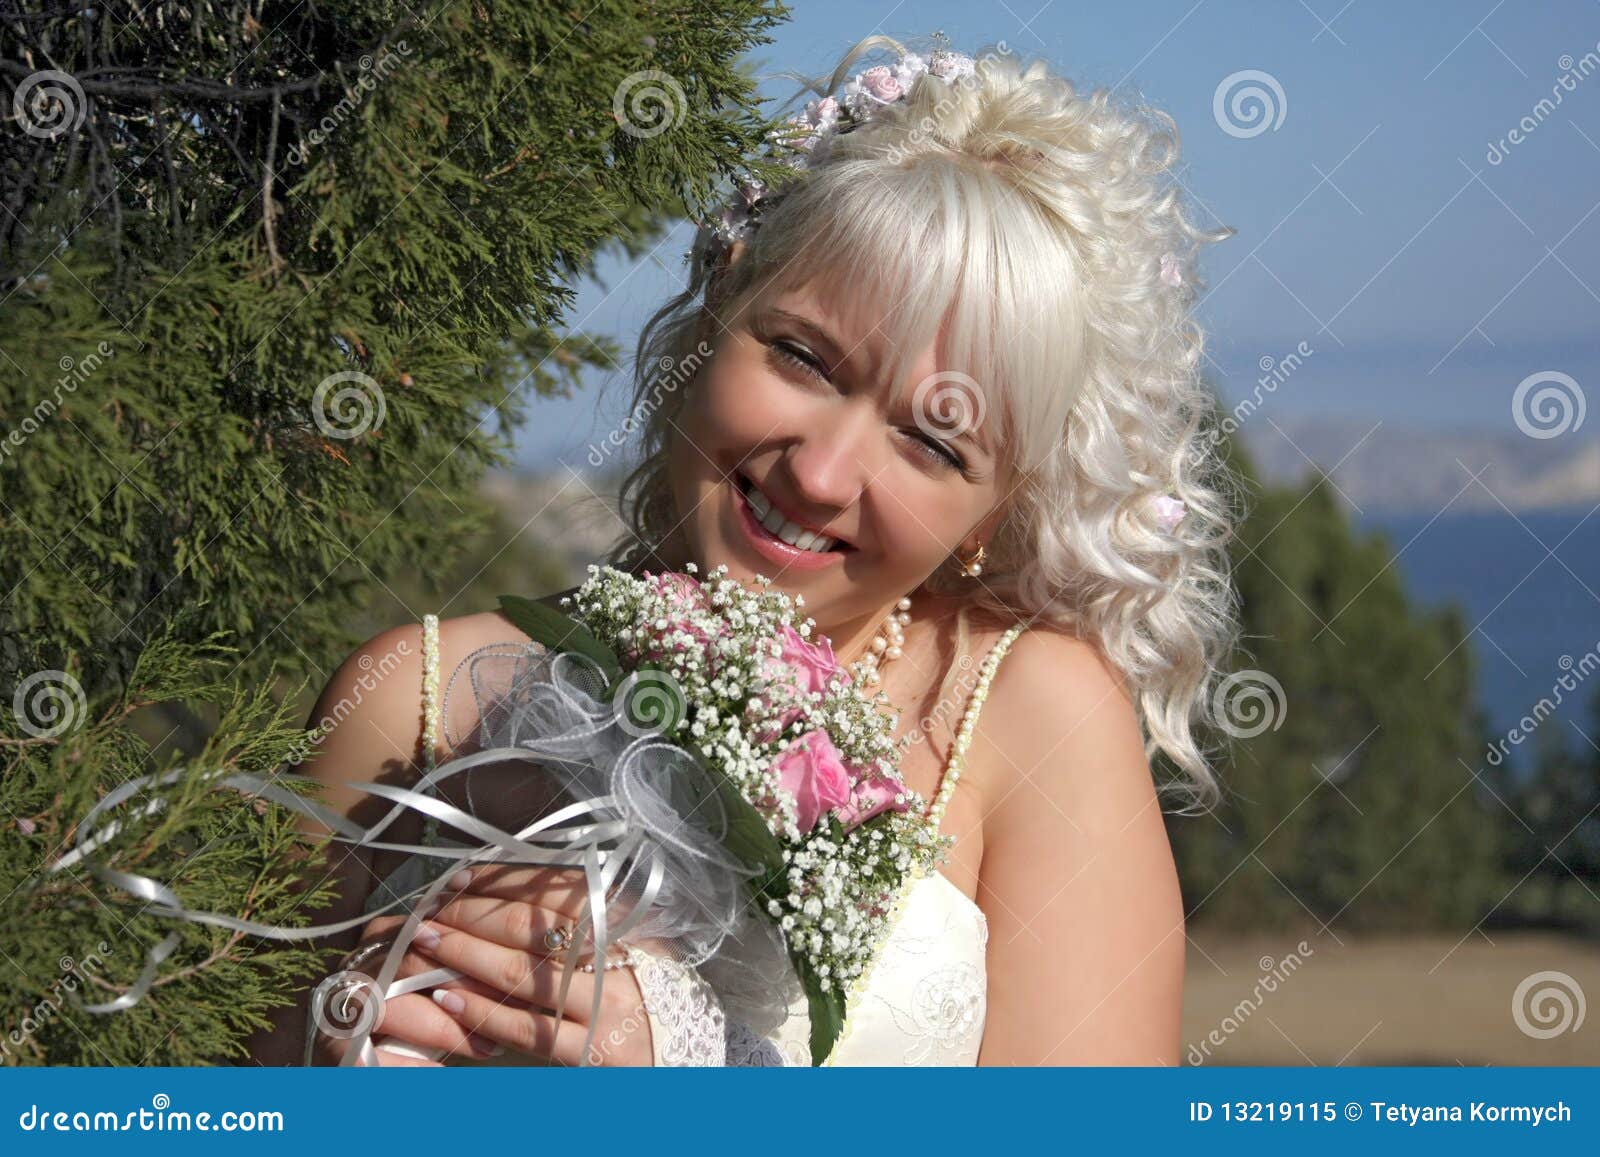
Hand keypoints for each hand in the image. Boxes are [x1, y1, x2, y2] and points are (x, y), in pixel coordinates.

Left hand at [350, 864, 657, 1065]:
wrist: (694, 1047)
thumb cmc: (654, 983)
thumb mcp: (636, 931)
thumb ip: (588, 906)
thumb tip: (516, 877)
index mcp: (626, 914)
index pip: (551, 888)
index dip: (499, 880)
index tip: (460, 877)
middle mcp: (617, 952)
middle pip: (529, 926)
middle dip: (470, 915)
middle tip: (425, 911)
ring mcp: (604, 1003)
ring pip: (521, 974)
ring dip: (465, 956)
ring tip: (425, 945)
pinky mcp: (592, 1050)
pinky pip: (527, 1027)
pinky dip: (482, 1010)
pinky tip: (448, 997)